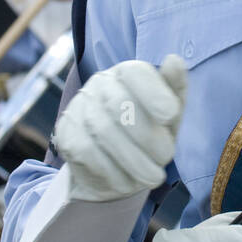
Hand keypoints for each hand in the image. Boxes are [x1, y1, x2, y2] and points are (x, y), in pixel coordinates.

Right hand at [55, 55, 186, 201]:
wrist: (112, 168)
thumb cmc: (147, 133)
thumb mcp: (167, 115)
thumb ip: (174, 89)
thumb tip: (175, 60)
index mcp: (127, 73)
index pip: (136, 73)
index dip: (154, 92)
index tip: (170, 114)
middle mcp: (100, 85)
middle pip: (120, 106)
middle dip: (148, 136)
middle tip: (165, 158)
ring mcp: (79, 108)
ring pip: (105, 133)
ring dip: (135, 160)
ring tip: (153, 177)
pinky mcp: (66, 134)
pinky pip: (88, 152)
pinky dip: (113, 171)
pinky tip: (127, 181)